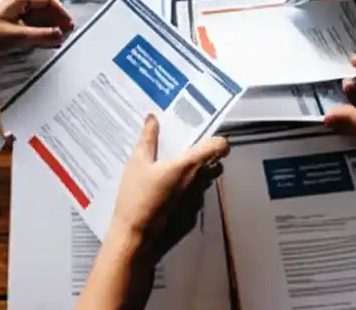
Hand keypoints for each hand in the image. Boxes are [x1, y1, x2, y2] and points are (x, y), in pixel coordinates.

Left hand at [0, 0, 74, 59]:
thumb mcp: (17, 37)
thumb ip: (41, 35)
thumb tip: (59, 34)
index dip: (60, 12)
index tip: (68, 25)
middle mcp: (13, 3)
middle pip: (41, 7)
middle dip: (55, 20)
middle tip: (64, 33)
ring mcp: (8, 12)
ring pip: (33, 17)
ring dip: (46, 27)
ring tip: (55, 39)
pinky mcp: (3, 23)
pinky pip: (25, 24)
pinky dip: (35, 31)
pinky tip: (39, 41)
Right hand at [107, 116, 228, 263]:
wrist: (135, 238)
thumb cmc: (136, 197)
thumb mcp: (137, 163)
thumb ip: (148, 138)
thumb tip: (152, 118)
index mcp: (189, 165)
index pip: (220, 146)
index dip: (217, 140)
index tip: (205, 139)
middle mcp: (199, 182)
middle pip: (216, 164)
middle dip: (206, 158)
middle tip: (184, 155)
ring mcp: (198, 201)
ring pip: (206, 183)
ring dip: (197, 177)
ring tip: (171, 175)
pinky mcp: (193, 217)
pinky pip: (196, 200)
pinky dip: (187, 195)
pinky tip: (166, 197)